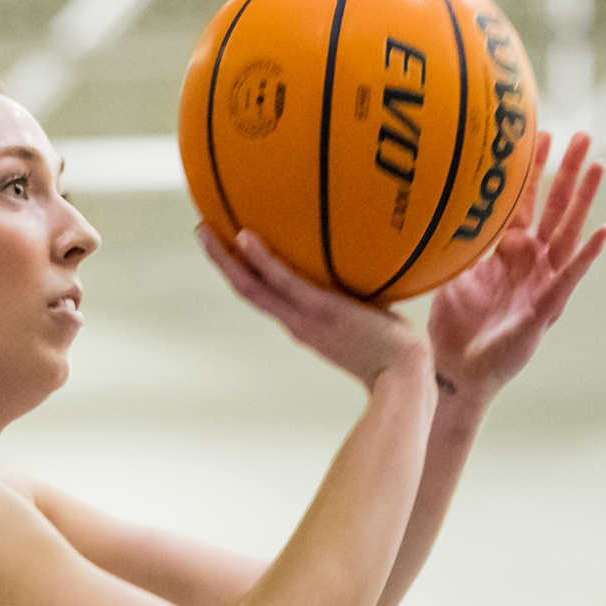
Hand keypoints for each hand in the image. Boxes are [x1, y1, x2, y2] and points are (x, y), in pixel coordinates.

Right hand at [200, 226, 429, 389]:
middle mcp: (295, 322)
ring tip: (205, 230)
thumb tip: (373, 263)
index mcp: (302, 324)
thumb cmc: (395, 349)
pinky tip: (245, 236)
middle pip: (246, 289)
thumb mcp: (372, 318)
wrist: (404, 375)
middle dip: (221, 261)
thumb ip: (362, 295)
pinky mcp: (320, 311)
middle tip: (201, 230)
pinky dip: (261, 261)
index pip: (265, 296)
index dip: (243, 273)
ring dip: (225, 259)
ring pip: (252, 287)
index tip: (229, 250)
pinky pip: (283, 282)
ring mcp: (304, 318)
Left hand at [428, 131, 605, 403]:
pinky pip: (569, 277)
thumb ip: (452, 244)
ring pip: (568, 233)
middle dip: (567, 171)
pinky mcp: (546, 307)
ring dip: (583, 199)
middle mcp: (531, 262)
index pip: (523, 201)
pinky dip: (587, 255)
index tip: (540, 132)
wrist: (456, 368)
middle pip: (553, 207)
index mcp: (508, 252)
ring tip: (598, 164)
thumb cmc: (453, 325)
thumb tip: (431, 210)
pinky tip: (604, 231)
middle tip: (583, 133)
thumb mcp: (450, 274)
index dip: (531, 169)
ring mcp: (542, 282)